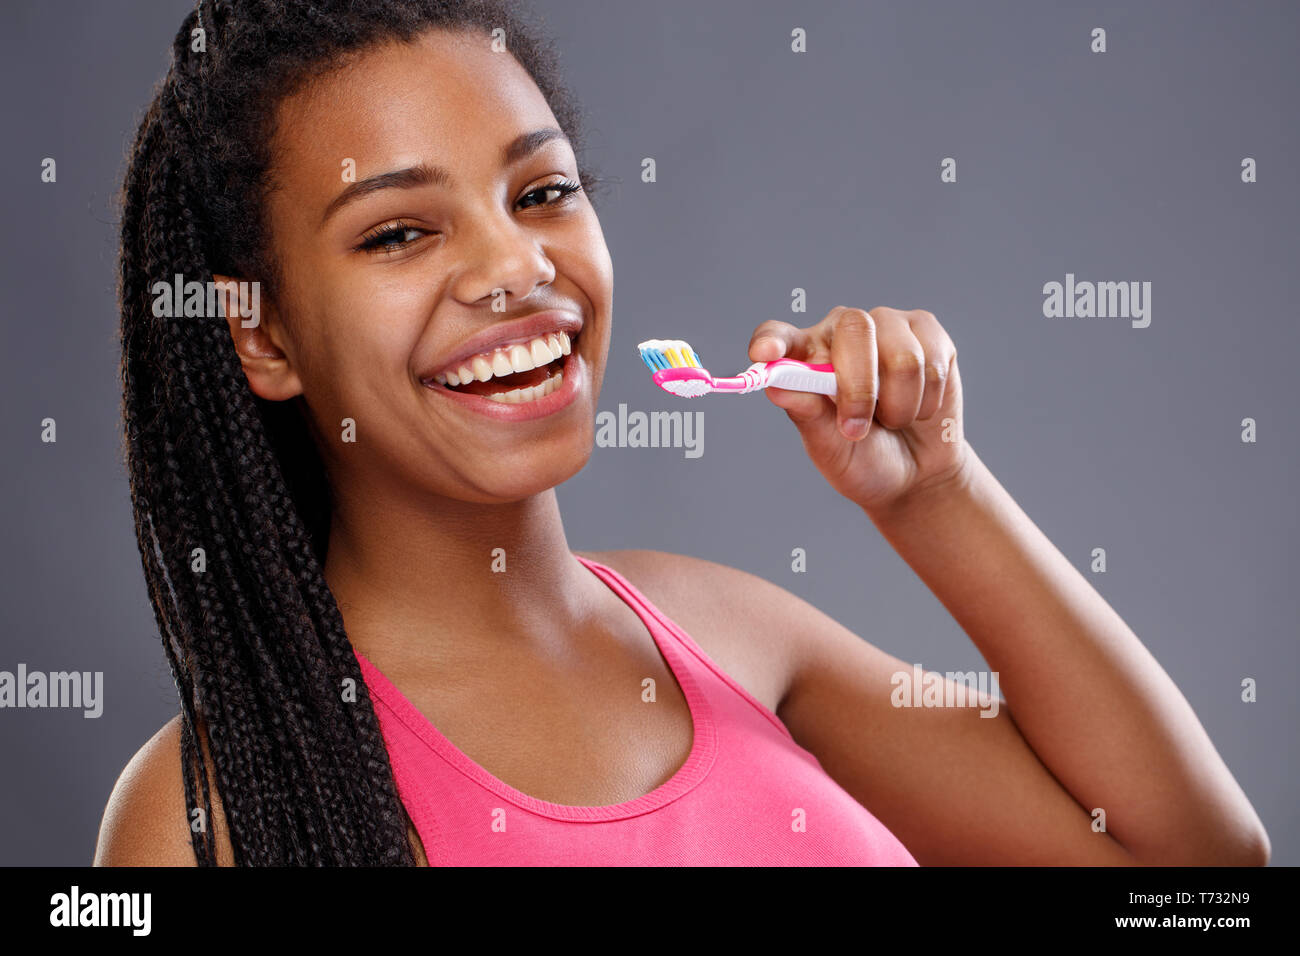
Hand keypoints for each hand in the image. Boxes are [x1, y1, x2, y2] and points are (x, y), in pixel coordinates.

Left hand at [748, 306, 967, 514]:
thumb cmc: (865, 459)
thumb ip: (807, 415)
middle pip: (854, 328)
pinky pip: (933, 361)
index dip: (771, 339)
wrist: (917, 474)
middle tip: (858, 428)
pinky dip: (927, 400)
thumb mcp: (830, 448)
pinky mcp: (927, 332)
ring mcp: (888, 326)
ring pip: (902, 355)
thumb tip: (776, 387)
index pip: (778, 335)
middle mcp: (843, 332)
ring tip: (893, 419)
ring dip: (900, 405)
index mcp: (807, 357)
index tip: (764, 354)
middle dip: (861, 387)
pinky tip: (920, 407)